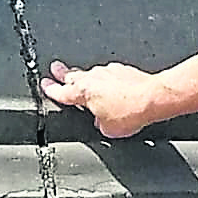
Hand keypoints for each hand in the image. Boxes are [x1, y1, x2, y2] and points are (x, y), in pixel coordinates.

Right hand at [39, 57, 161, 137]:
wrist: (152, 96)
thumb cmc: (130, 111)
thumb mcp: (108, 128)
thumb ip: (99, 122)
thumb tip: (100, 119)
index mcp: (83, 93)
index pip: (61, 91)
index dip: (51, 89)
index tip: (44, 84)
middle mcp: (92, 78)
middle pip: (72, 76)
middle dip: (62, 74)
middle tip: (55, 69)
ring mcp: (106, 71)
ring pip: (90, 74)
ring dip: (86, 78)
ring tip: (83, 80)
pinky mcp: (120, 69)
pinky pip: (108, 74)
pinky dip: (106, 80)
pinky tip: (111, 87)